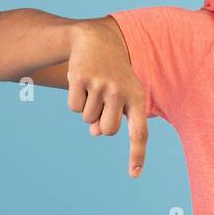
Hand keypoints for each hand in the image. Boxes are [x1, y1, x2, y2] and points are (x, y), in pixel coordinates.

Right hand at [66, 20, 148, 176]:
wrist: (96, 40)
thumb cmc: (114, 73)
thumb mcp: (122, 92)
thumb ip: (114, 116)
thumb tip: (96, 132)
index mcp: (138, 96)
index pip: (139, 132)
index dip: (137, 154)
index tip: (134, 174)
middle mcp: (120, 91)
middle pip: (108, 130)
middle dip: (101, 124)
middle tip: (103, 104)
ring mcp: (100, 84)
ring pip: (88, 120)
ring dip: (88, 109)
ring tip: (94, 87)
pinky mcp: (80, 78)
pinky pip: (74, 108)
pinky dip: (75, 100)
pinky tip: (82, 83)